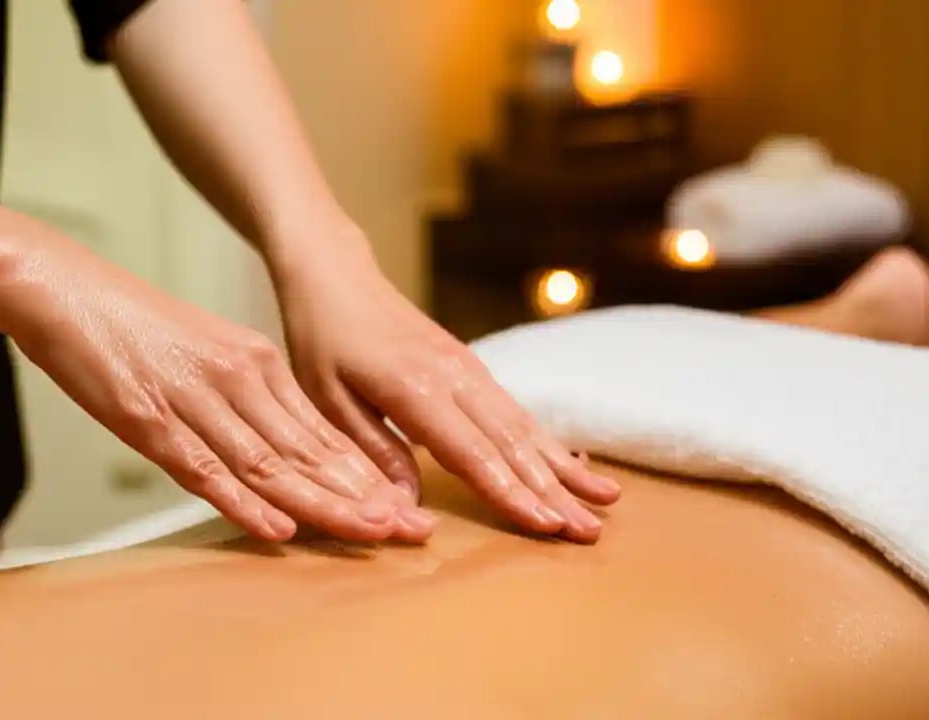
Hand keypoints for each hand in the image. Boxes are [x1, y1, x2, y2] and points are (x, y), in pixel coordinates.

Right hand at [0, 241, 435, 543]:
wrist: (63, 288)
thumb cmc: (132, 328)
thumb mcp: (207, 354)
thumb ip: (247, 398)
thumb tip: (285, 449)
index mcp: (255, 363)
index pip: (322, 432)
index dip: (367, 476)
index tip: (406, 510)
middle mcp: (237, 379)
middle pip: (308, 451)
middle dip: (364, 496)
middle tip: (413, 532)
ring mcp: (194, 398)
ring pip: (269, 462)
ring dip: (322, 503)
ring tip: (368, 533)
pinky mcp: (149, 416)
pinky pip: (203, 467)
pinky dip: (242, 501)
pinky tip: (277, 528)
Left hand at [277, 244, 620, 542]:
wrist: (336, 274)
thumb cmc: (323, 339)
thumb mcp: (327, 399)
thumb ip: (372, 451)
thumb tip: (406, 508)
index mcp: (415, 388)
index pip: (472, 452)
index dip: (510, 492)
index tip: (547, 525)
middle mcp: (454, 377)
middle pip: (512, 442)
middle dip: (553, 491)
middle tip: (591, 532)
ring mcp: (468, 369)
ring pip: (524, 426)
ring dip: (563, 468)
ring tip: (606, 501)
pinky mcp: (471, 368)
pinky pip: (515, 410)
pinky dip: (548, 441)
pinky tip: (573, 466)